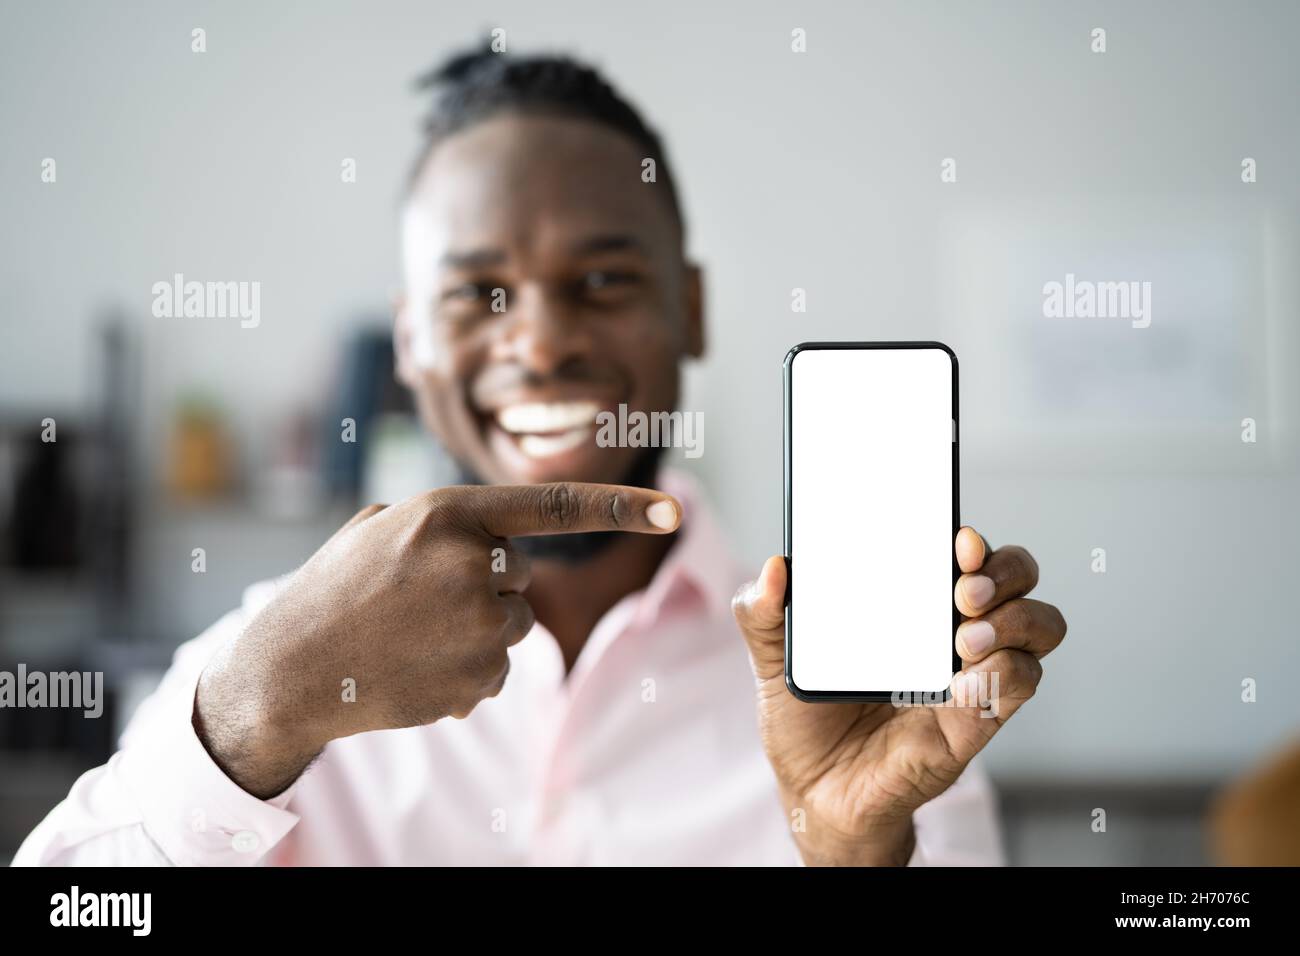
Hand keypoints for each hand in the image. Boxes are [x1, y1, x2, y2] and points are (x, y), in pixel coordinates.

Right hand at [195, 482, 679, 797]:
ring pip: (512, 625)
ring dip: (475, 633)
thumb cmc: (335, 589)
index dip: (620, 507)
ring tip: (412, 637)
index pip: (552, 507)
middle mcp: (470, 563)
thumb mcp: (382, 527)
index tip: (673, 508)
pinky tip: (417, 668)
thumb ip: (448, 522)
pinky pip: (499, 671)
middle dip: (484, 587)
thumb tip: (503, 541)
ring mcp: (476, 624)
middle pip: (520, 575)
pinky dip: (468, 674)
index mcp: (446, 514)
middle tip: (420, 603)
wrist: (292, 668)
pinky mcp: (479, 676)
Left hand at [732, 527, 1065, 864]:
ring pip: (1039, 625)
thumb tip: (773, 569)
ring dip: (1016, 619)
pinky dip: (1006, 673)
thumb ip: (762, 614)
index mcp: (910, 601)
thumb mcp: (773, 659)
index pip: (963, 551)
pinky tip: (966, 680)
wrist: (815, 793)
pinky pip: (1021, 684)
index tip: (957, 539)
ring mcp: (970, 672)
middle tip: (961, 592)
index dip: (972, 538)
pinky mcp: (977, 720)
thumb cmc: (805, 718)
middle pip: (1016, 575)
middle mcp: (951, 628)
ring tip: (966, 638)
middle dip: (1004, 571)